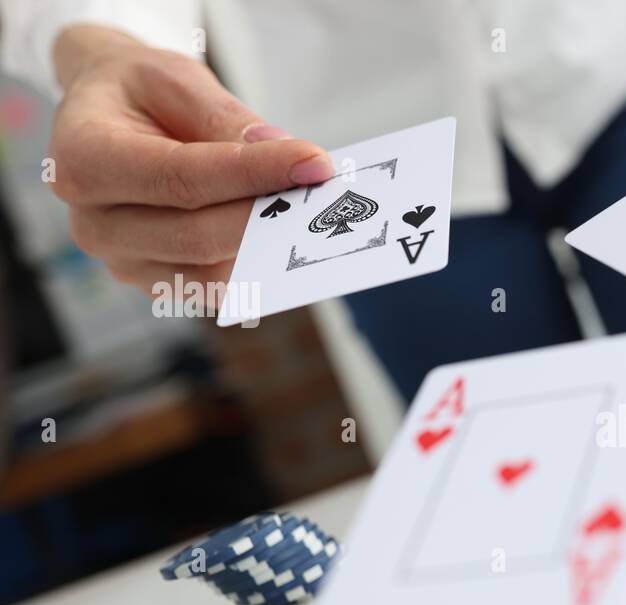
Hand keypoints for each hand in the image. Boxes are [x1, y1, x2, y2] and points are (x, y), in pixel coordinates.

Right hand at [48, 25, 332, 309]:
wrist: (110, 117)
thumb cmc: (141, 94)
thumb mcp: (175, 80)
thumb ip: (223, 118)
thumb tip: (279, 153)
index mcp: (82, 161)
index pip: (181, 178)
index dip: (253, 174)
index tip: (314, 162)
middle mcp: (95, 224)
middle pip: (199, 235)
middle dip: (269, 214)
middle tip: (327, 191)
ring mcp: (126, 262)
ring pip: (215, 270)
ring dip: (271, 245)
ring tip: (315, 212)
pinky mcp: (161, 283)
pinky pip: (221, 286)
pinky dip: (262, 265)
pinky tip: (292, 237)